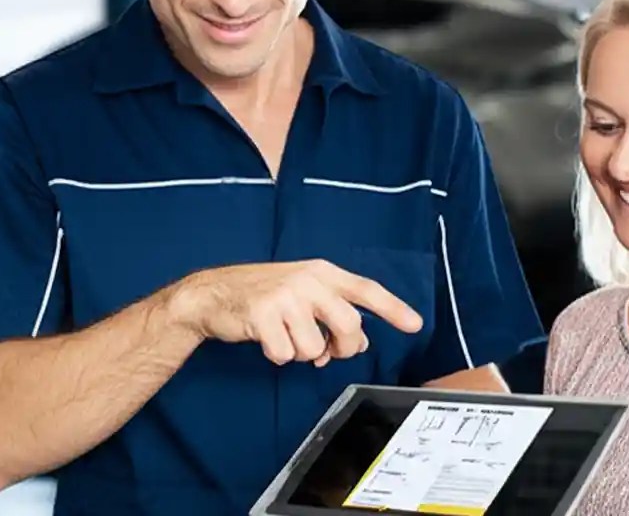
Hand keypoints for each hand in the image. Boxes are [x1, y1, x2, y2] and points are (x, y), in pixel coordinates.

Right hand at [171, 260, 422, 366]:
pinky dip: (278, 356)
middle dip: (341, 348)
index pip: (366, 290)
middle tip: (327, 350)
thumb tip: (358, 343)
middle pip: (349, 327)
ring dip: (303, 354)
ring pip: (316, 349)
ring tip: (286, 337)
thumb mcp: (303, 293)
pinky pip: (287, 355)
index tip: (415, 324)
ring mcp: (285, 296)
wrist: (213, 294)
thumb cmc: (263, 294)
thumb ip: (333, 312)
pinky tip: (266, 339)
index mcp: (322, 272)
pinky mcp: (263, 315)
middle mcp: (308, 280)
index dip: (392, 308)